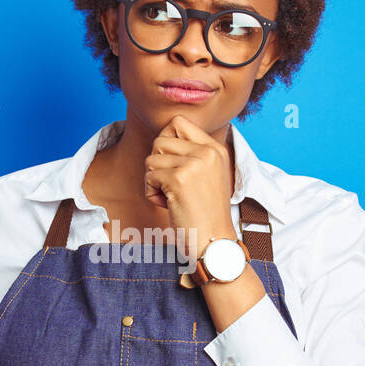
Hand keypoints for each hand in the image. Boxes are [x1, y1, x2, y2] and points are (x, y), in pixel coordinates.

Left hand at [143, 114, 237, 254]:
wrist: (214, 243)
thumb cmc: (205, 214)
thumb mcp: (207, 176)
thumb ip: (191, 155)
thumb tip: (161, 139)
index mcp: (215, 149)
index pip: (178, 122)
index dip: (166, 142)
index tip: (171, 165)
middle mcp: (207, 152)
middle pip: (160, 140)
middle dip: (157, 164)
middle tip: (169, 185)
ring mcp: (194, 164)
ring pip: (151, 158)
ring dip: (153, 180)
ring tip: (169, 197)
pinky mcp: (179, 179)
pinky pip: (149, 177)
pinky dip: (151, 193)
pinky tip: (167, 205)